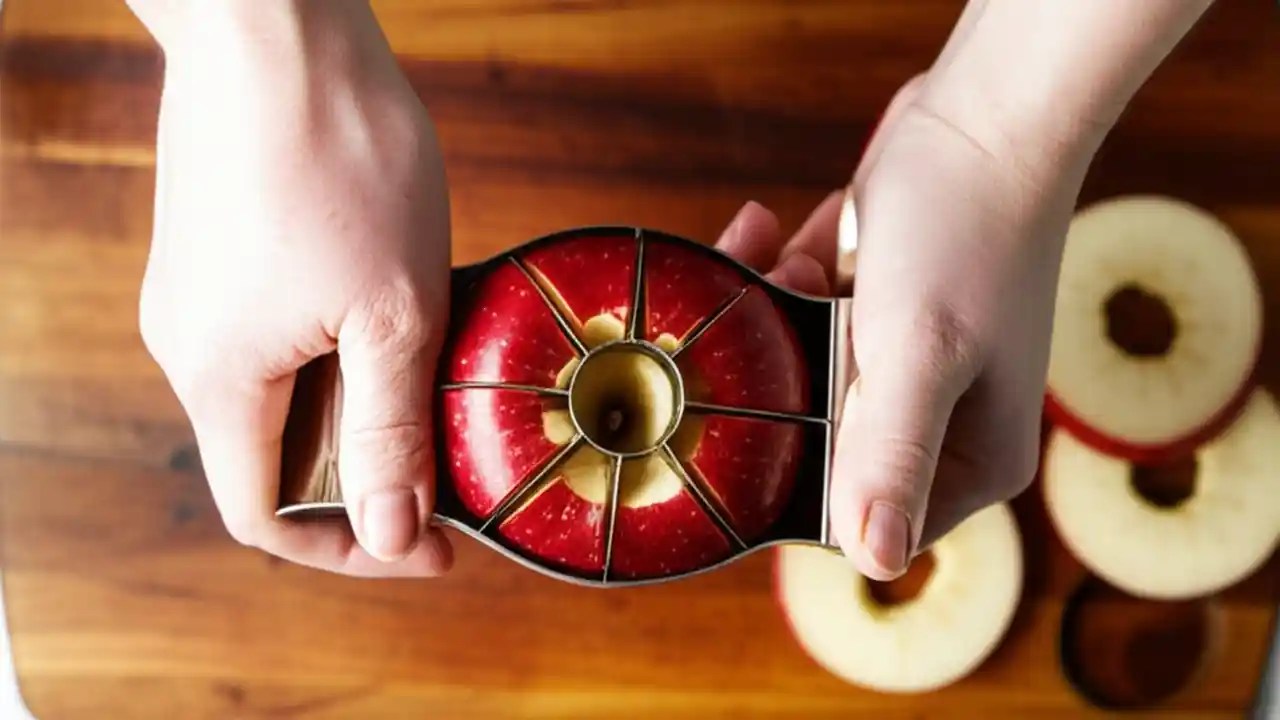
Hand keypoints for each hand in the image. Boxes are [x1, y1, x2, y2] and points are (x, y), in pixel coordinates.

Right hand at [132, 2, 452, 576]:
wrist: (277, 27)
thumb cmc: (339, 157)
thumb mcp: (392, 313)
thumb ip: (389, 430)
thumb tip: (393, 535)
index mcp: (219, 377)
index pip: (266, 516)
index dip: (349, 549)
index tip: (429, 542)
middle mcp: (188, 346)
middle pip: (274, 460)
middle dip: (364, 479)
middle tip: (448, 463)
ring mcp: (199, 295)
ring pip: (280, 397)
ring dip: (356, 414)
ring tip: (432, 385)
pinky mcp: (220, 253)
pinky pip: (276, 339)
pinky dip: (337, 356)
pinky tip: (393, 322)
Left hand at [717, 74, 1098, 580]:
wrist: (983, 117)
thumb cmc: (966, 234)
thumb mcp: (920, 355)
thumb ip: (890, 458)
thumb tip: (876, 566)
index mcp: (971, 459)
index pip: (859, 517)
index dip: (791, 483)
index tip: (740, 431)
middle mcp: (944, 425)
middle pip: (820, 444)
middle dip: (778, 381)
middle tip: (763, 320)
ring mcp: (908, 368)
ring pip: (802, 376)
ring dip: (777, 317)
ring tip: (791, 262)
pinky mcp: (880, 316)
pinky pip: (809, 322)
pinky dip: (789, 280)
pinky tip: (785, 234)